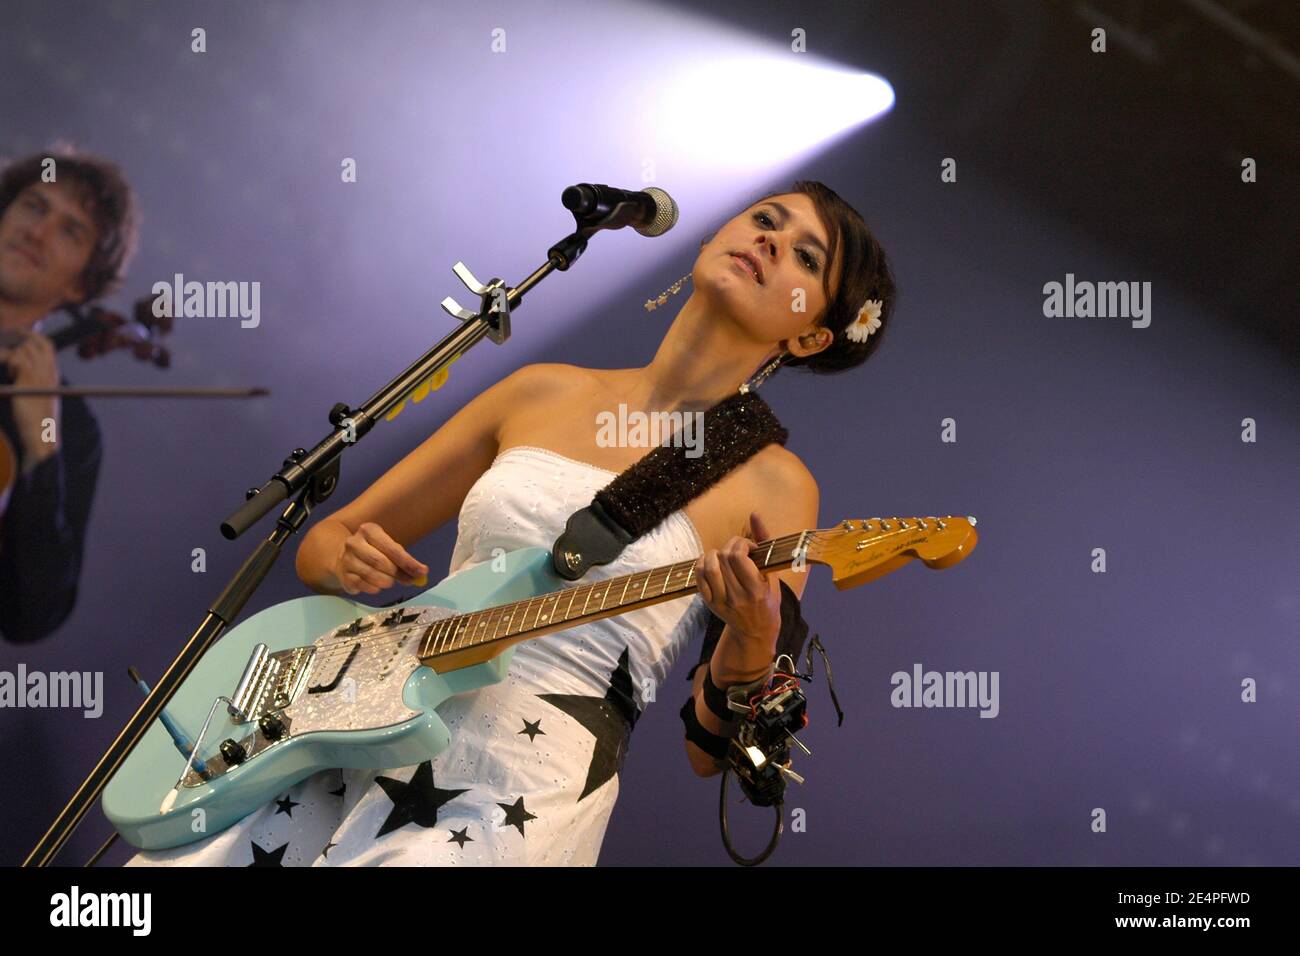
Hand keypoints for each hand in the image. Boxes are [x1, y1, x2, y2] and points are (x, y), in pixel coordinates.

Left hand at [0, 331, 60, 463]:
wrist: (41, 436)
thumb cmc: (39, 421)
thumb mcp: (42, 397)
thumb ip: (37, 381)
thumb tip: (20, 369)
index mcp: (53, 374)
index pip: (47, 345)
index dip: (33, 336)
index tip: (19, 334)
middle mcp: (49, 371)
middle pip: (36, 342)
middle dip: (19, 340)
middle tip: (7, 344)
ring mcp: (39, 374)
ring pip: (24, 350)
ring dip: (11, 356)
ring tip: (9, 369)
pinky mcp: (28, 379)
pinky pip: (17, 359)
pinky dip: (9, 361)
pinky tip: (9, 372)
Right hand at [332, 522, 429, 595]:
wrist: (344, 557)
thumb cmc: (373, 551)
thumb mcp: (388, 548)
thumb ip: (403, 560)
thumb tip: (420, 573)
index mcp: (369, 530)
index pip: (392, 549)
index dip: (408, 562)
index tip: (422, 572)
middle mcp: (354, 542)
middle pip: (380, 562)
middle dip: (397, 573)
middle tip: (408, 580)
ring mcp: (346, 559)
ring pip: (371, 575)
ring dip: (386, 582)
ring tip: (390, 582)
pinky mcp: (343, 575)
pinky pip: (362, 585)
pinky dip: (374, 588)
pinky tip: (377, 586)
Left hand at [693, 511, 781, 667]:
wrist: (756, 631)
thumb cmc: (768, 598)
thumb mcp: (773, 573)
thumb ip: (764, 541)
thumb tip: (754, 514)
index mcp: (756, 590)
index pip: (738, 557)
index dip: (741, 544)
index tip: (750, 548)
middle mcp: (737, 597)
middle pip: (723, 558)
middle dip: (731, 546)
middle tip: (739, 550)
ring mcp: (720, 602)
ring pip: (708, 566)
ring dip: (715, 554)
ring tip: (725, 556)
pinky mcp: (709, 603)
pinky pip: (698, 576)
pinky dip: (703, 564)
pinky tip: (713, 563)